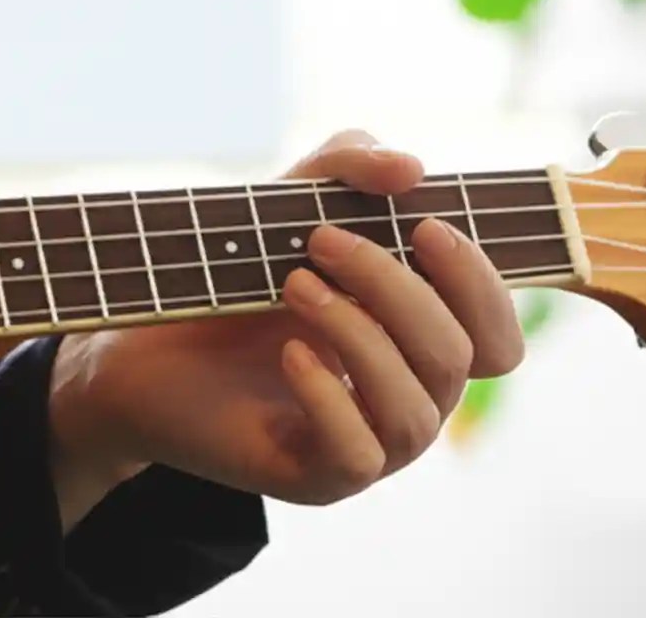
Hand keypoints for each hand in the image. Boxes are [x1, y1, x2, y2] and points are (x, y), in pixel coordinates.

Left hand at [47, 131, 524, 523]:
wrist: (147, 345)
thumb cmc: (239, 275)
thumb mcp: (295, 200)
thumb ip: (351, 166)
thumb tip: (413, 167)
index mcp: (429, 341)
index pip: (498, 337)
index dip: (479, 285)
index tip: (424, 228)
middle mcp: (416, 396)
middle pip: (455, 356)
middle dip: (394, 289)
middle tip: (321, 243)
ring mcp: (376, 445)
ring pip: (415, 407)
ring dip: (357, 334)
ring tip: (294, 285)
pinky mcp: (323, 479)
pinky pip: (358, 452)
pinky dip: (327, 394)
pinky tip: (288, 351)